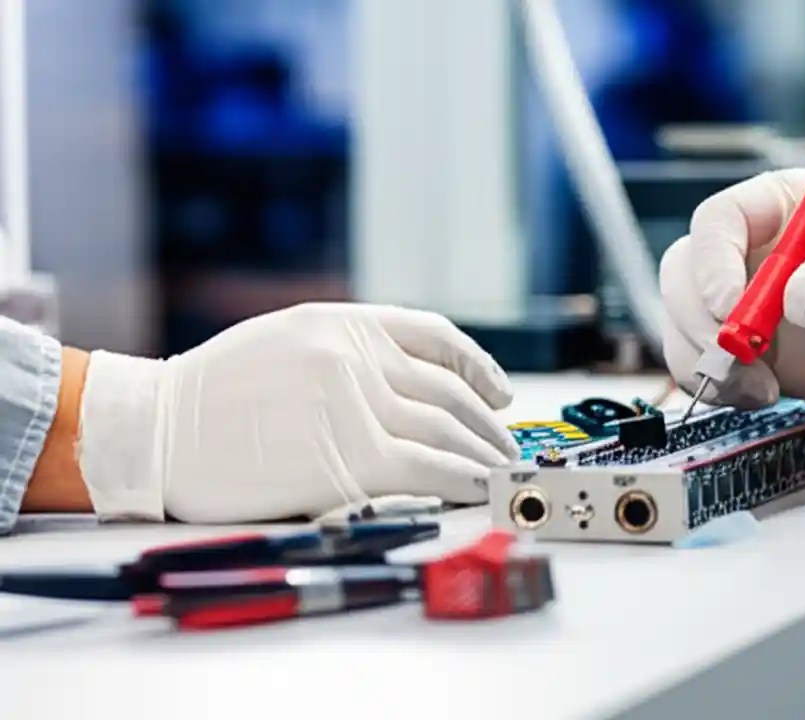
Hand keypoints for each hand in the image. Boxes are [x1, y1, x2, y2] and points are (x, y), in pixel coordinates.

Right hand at [76, 303, 518, 522]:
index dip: (478, 367)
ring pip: (446, 430)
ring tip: (500, 473)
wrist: (156, 432)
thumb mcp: (287, 342)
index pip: (435, 337)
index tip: (498, 394)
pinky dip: (463, 478)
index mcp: (343, 323)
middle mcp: (357, 357)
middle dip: (487, 425)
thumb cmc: (214, 394)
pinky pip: (428, 467)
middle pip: (449, 392)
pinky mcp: (351, 458)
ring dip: (483, 454)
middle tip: (505, 448)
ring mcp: (356, 405)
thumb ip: (349, 353)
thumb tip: (412, 383)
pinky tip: (479, 489)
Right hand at [661, 169, 804, 430]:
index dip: (712, 262)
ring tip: (759, 386)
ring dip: (705, 358)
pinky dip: (717, 386)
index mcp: (789, 208)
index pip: (721, 220)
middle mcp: (758, 252)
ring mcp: (751, 305)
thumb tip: (795, 298)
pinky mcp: (755, 354)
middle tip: (735, 354)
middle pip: (686, 272)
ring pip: (684, 322)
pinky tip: (761, 394)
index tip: (728, 305)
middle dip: (697, 317)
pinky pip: (706, 366)